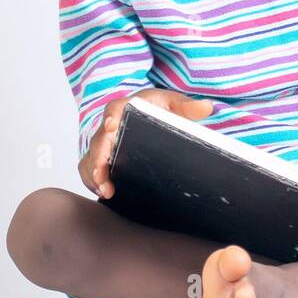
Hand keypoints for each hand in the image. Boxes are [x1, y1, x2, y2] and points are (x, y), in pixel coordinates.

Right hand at [77, 88, 213, 198]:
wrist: (148, 115)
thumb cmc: (158, 108)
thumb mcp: (173, 104)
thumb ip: (188, 106)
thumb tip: (208, 108)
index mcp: (126, 107)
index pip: (115, 109)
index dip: (112, 117)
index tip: (111, 126)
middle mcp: (109, 126)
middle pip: (99, 140)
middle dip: (99, 158)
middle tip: (103, 175)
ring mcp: (103, 143)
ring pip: (90, 158)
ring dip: (94, 174)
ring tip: (105, 191)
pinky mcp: (101, 158)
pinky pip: (89, 170)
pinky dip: (93, 182)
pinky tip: (105, 193)